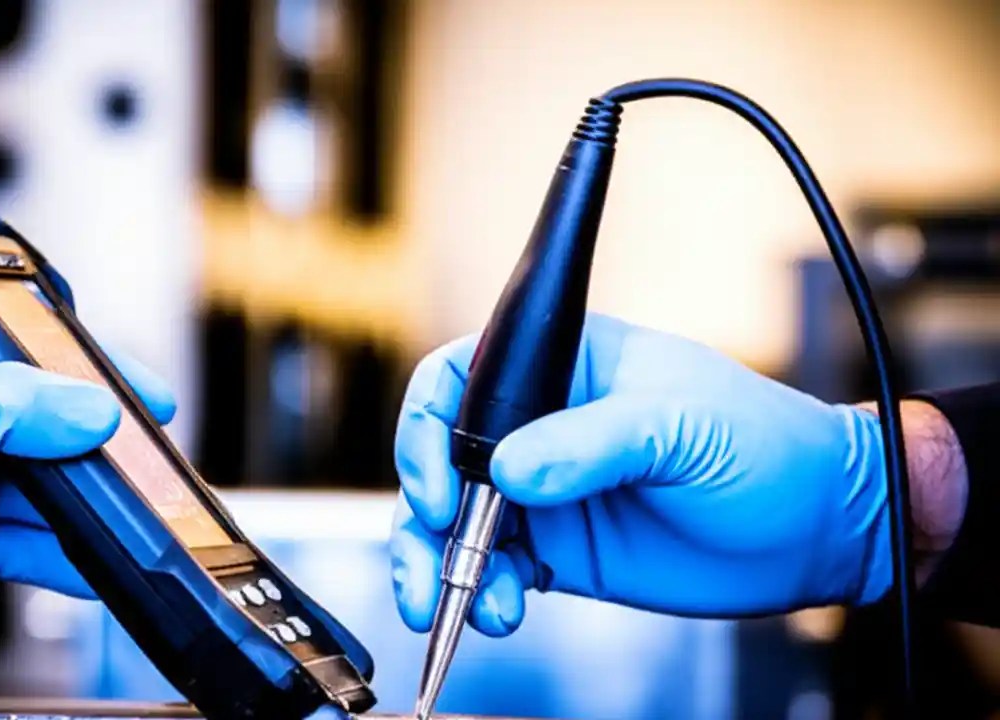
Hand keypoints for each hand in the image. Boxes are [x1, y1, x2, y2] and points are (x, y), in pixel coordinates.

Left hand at [0, 326, 175, 641]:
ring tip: (136, 523)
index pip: (42, 359)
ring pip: (49, 493)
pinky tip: (96, 565)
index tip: (151, 402)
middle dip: (108, 452)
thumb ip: (7, 407)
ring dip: (93, 509)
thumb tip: (92, 412)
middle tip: (157, 472)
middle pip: (56, 430)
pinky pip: (27, 547)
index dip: (101, 378)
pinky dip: (66, 558)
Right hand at [391, 313, 892, 636]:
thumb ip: (593, 442)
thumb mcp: (682, 427)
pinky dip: (484, 594)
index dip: (429, 427)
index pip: (464, 375)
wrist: (817, 531)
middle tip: (435, 545)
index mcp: (566, 366)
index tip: (438, 481)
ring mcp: (548, 489)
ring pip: (458, 522)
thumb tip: (510, 470)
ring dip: (439, 563)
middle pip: (444, 456)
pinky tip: (502, 610)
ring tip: (450, 605)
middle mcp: (543, 424)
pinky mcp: (561, 549)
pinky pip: (497, 570)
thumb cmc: (768, 446)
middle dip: (423, 508)